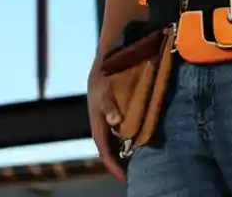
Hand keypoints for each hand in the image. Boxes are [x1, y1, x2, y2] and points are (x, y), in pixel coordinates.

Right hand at [86, 63, 125, 181]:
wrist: (108, 54)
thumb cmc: (106, 72)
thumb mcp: (106, 88)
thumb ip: (110, 105)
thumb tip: (115, 123)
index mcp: (96, 118)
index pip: (102, 147)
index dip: (111, 163)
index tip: (122, 177)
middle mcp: (100, 118)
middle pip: (106, 145)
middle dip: (116, 161)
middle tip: (129, 174)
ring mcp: (105, 113)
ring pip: (112, 137)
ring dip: (120, 150)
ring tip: (133, 162)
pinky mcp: (113, 107)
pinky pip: (118, 127)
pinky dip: (125, 137)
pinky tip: (134, 139)